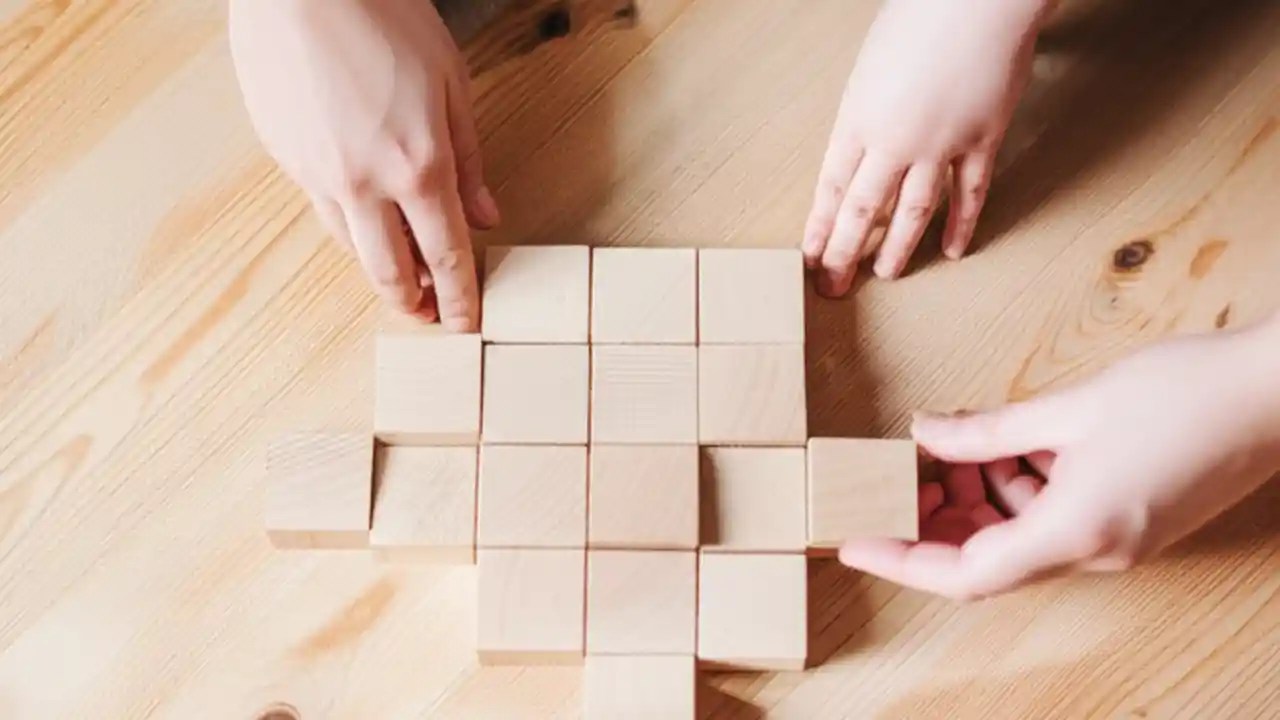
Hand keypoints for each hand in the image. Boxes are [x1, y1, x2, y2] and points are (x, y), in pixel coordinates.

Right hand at [230, 0, 497, 329]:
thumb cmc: (380, 16)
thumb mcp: (450, 82)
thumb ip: (470, 158)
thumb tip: (486, 215)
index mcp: (418, 166)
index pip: (446, 256)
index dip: (461, 297)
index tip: (467, 323)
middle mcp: (366, 184)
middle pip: (392, 273)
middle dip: (415, 303)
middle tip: (431, 315)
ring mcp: (319, 176)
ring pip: (353, 249)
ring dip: (380, 273)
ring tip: (401, 278)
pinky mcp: (286, 160)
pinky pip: (323, 212)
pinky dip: (350, 230)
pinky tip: (365, 225)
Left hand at [803, 0, 1051, 293]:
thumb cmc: (918, 18)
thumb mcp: (869, 68)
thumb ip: (865, 112)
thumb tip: (861, 147)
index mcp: (858, 120)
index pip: (830, 190)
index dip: (820, 229)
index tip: (810, 258)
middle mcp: (894, 141)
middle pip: (862, 211)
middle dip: (844, 254)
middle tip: (833, 287)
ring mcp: (940, 145)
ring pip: (913, 212)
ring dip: (897, 249)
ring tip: (885, 275)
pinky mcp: (982, 140)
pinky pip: (970, 194)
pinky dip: (961, 224)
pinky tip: (953, 250)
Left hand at [840, 316, 1279, 599]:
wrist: (1275, 393)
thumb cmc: (1184, 394)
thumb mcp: (1069, 409)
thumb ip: (988, 430)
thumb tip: (927, 434)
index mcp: (1075, 532)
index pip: (964, 573)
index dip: (901, 560)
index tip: (854, 542)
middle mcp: (1095, 553)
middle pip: (988, 559)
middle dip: (938, 520)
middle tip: (905, 475)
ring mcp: (1118, 544)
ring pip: (1021, 539)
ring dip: (980, 499)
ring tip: (958, 447)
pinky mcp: (1132, 524)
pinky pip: (1055, 523)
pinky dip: (1021, 491)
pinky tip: (1010, 446)